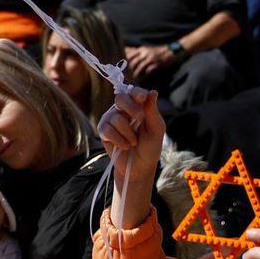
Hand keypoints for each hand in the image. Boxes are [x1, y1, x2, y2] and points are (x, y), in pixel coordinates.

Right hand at [97, 84, 164, 222]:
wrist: (139, 167)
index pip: (133, 92)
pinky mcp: (103, 131)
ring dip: (128, 133)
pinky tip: (125, 146)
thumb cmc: (150, 147)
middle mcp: (122, 110)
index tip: (142, 98)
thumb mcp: (156, 129)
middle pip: (120, 98)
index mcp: (137, 106)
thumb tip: (152, 92)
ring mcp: (111, 119)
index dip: (136, 93)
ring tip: (134, 142)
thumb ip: (152, 111)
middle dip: (131, 107)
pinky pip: (107, 130)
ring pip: (116, 118)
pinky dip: (119, 140)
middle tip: (140, 119)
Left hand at [122, 44, 177, 81]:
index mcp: (141, 50)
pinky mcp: (157, 64)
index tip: (117, 70)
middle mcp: (145, 53)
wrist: (172, 51)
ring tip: (130, 82)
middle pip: (132, 61)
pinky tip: (141, 81)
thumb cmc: (156, 52)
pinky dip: (143, 76)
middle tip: (123, 79)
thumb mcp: (145, 50)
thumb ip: (135, 52)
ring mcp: (151, 58)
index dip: (122, 62)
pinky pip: (148, 71)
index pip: (128, 54)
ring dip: (135, 75)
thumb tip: (123, 52)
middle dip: (127, 71)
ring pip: (139, 67)